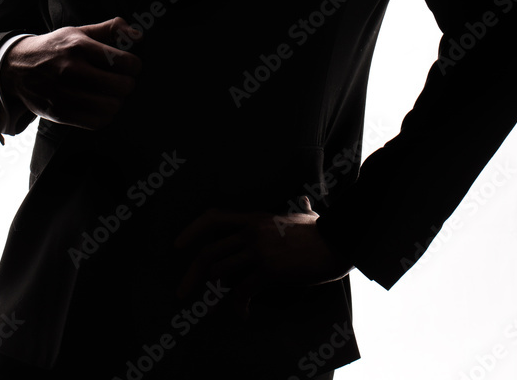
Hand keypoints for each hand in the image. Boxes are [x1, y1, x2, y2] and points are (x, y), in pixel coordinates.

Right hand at [0, 17, 142, 129]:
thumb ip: (110, 29)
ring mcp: (63, 93)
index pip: (123, 62)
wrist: (17, 68)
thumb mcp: (79, 31)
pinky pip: (96, 122)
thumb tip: (138, 36)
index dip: (134, 66)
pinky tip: (100, 105)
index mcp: (79, 46)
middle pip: (121, 87)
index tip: (130, 66)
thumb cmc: (56, 48)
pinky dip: (105, 116)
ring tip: (111, 94)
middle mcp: (70, 69)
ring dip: (117, 102)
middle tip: (122, 81)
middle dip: (128, 84)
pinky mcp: (58, 113)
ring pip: (111, 107)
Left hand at [172, 196, 352, 318]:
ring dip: (219, 292)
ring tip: (225, 305)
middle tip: (181, 294)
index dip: (192, 230)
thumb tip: (306, 200)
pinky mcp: (269, 271)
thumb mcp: (307, 214)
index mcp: (254, 218)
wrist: (337, 243)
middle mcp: (251, 232)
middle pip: (209, 252)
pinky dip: (238, 307)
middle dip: (191, 276)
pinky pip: (242, 292)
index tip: (178, 246)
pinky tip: (243, 316)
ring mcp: (258, 251)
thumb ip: (300, 207)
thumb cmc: (324, 230)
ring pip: (221, 273)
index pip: (213, 218)